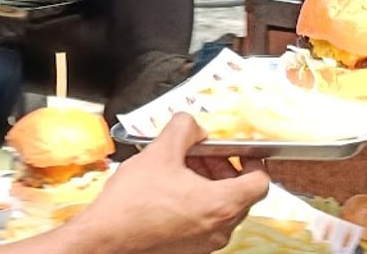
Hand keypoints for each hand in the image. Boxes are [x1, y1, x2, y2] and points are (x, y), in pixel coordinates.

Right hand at [66, 114, 268, 253]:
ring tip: (181, 170)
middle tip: (202, 154)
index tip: (238, 151)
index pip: (260, 182)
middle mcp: (219, 229)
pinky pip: (204, 222)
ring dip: (208, 185)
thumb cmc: (132, 205)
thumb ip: (184, 129)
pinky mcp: (189, 250)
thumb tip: (192, 125)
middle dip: (223, 169)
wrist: (105, 238)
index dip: (252, 161)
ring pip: (221, 209)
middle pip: (241, 195)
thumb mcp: (160, 152)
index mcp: (221, 205)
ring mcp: (205, 244)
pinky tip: (170, 190)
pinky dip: (196, 203)